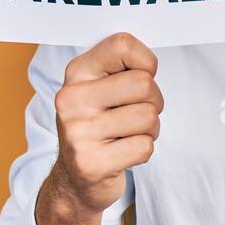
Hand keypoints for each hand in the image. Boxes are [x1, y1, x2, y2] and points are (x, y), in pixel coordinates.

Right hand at [50, 31, 163, 214]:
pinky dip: (143, 150)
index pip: (122, 45)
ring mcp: (78, 132)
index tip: (142, 75)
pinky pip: (144, 146)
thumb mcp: (100, 87)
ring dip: (149, 129)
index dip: (146, 62)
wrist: (75, 179)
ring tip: (129, 134)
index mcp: (77, 73)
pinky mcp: (91, 163)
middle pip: (144, 84)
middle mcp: (72, 99)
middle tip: (139, 112)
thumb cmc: (98, 125)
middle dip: (153, 101)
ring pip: (147, 117)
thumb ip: (122, 67)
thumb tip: (151, 63)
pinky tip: (123, 152)